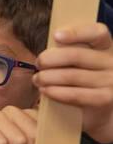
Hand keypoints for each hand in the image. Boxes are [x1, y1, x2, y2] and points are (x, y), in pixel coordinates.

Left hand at [34, 23, 112, 143]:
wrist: (100, 111)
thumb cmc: (84, 80)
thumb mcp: (80, 61)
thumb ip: (70, 49)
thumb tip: (51, 42)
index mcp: (107, 48)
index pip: (98, 32)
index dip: (76, 32)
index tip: (56, 36)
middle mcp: (112, 62)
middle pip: (76, 55)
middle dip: (50, 58)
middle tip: (38, 63)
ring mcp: (111, 81)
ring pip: (71, 75)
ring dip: (47, 77)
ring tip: (37, 79)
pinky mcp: (105, 99)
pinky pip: (74, 94)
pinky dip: (55, 92)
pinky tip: (45, 90)